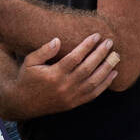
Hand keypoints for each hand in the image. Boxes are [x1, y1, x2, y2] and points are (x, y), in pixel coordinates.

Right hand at [3, 34, 119, 118]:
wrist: (23, 104)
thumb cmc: (27, 79)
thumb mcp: (29, 62)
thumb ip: (44, 50)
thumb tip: (58, 40)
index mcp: (54, 74)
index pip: (75, 58)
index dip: (87, 46)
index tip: (97, 36)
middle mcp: (64, 86)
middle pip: (87, 68)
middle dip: (100, 54)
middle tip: (110, 42)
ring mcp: (71, 96)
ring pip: (94, 81)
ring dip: (106, 68)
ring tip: (116, 56)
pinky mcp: (74, 103)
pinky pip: (93, 94)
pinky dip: (105, 84)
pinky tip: (113, 73)